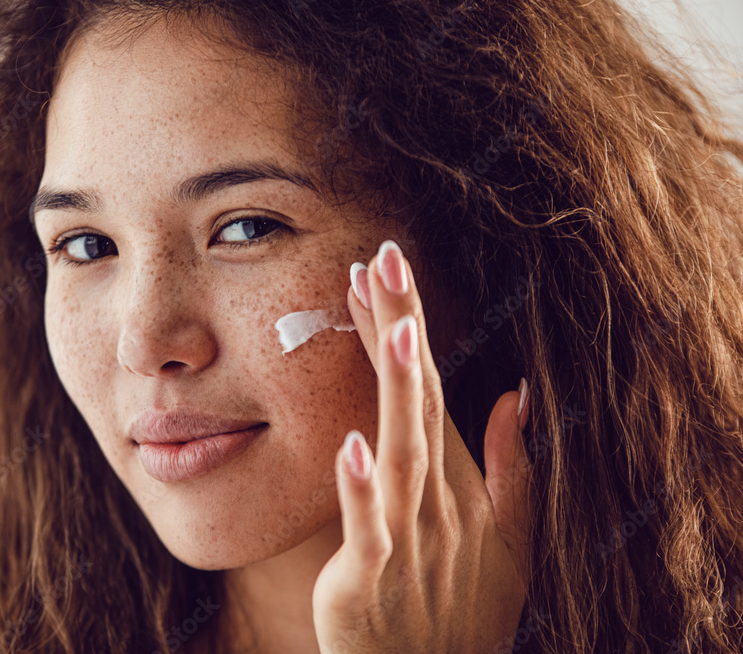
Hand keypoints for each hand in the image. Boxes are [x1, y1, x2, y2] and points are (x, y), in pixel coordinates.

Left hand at [311, 239, 532, 652]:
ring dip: (399, 389)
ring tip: (396, 328)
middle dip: (402, 329)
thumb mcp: (509, 538)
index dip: (405, 333)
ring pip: (404, 451)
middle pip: (418, 403)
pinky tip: (353, 443)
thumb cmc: (464, 609)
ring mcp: (409, 538)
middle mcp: (438, 501)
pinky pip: (368, 528)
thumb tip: (516, 395)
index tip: (381, 274)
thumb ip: (512, 465)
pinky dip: (362, 488)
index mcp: (459, 483)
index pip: (430, 391)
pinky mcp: (372, 578)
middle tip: (383, 260)